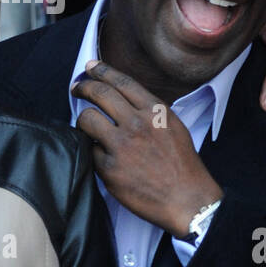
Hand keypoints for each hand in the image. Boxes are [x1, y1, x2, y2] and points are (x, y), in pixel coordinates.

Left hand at [72, 61, 222, 237]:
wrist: (188, 200)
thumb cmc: (182, 165)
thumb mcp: (173, 127)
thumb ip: (149, 111)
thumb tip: (122, 100)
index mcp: (155, 111)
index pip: (122, 81)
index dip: (102, 70)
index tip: (90, 67)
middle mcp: (137, 124)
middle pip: (100, 93)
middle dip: (83, 87)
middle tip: (77, 88)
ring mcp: (122, 146)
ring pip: (87, 118)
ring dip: (83, 120)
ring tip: (86, 125)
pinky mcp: (109, 168)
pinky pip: (90, 150)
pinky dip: (93, 151)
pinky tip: (101, 156)